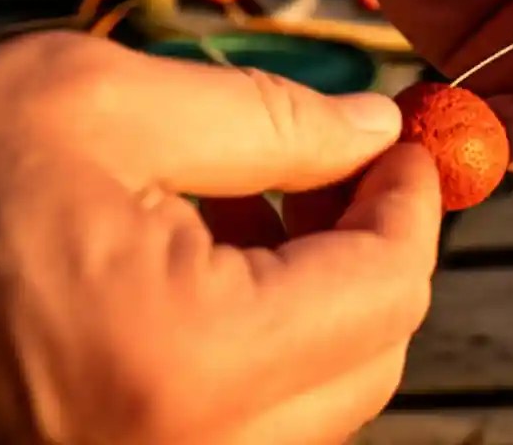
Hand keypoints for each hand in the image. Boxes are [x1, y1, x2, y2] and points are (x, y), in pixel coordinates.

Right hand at [0, 32, 439, 443]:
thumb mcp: (98, 100)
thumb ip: (269, 117)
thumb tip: (375, 130)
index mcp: (184, 362)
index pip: (386, 291)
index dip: (414, 205)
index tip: (410, 146)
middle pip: (368, 357)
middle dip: (375, 248)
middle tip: (341, 164)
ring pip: (316, 398)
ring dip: (320, 296)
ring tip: (256, 204)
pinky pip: (248, 421)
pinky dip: (262, 341)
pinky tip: (211, 263)